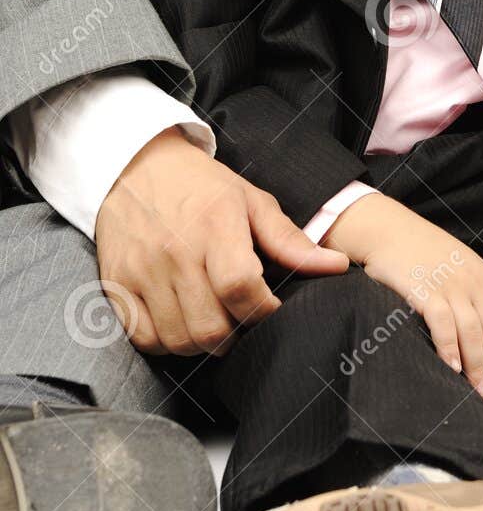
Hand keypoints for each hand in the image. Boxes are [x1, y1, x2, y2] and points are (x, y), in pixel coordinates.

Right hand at [95, 126, 349, 356]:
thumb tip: (336, 266)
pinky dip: (168, 342)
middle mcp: (175, 251)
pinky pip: (146, 338)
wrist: (137, 166)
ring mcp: (142, 271)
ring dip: (204, 343)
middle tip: (244, 320)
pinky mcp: (117, 284)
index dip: (263, 310)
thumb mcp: (252, 201)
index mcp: (215, 226)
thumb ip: (290, 240)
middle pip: (211, 326)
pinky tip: (183, 322)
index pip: (241, 287)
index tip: (272, 308)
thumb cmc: (202, 186)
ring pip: (179, 340)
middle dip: (237, 334)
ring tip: (216, 322)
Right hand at [325, 194, 482, 403]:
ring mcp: (450, 286)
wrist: (390, 230)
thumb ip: (478, 294)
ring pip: (473, 331)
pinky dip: (449, 348)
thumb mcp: (462, 267)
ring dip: (478, 366)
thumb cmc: (426, 253)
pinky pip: (443, 324)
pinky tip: (452, 369)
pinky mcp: (425, 290)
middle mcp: (474, 282)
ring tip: (479, 392)